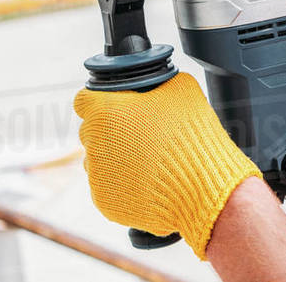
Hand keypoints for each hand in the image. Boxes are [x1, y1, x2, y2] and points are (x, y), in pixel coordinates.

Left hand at [73, 72, 261, 260]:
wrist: (202, 187)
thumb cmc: (191, 136)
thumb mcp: (182, 89)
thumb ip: (157, 83)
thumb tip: (156, 85)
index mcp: (104, 113)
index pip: (83, 100)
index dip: (100, 100)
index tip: (116, 105)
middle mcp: (93, 145)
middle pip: (91, 132)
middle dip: (110, 131)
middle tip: (140, 134)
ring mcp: (97, 177)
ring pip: (98, 161)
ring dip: (116, 158)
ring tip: (148, 161)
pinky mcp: (105, 202)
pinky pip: (109, 187)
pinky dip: (123, 184)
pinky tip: (147, 181)